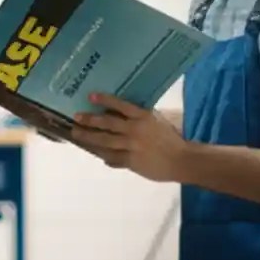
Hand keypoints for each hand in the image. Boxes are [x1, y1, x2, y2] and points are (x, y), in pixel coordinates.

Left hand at [71, 92, 190, 182]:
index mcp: (143, 117)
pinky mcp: (131, 162)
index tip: (90, 96)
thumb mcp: (157, 121)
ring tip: (77, 133)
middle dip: (90, 121)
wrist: (182, 160)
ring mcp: (131, 147)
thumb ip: (140, 118)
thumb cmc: (171, 138)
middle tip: (76, 117)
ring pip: (105, 142)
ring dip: (89, 137)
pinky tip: (97, 154)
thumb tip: (119, 113)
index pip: (121, 106)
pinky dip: (105, 156)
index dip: (105, 100)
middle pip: (108, 124)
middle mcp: (135, 130)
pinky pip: (113, 158)